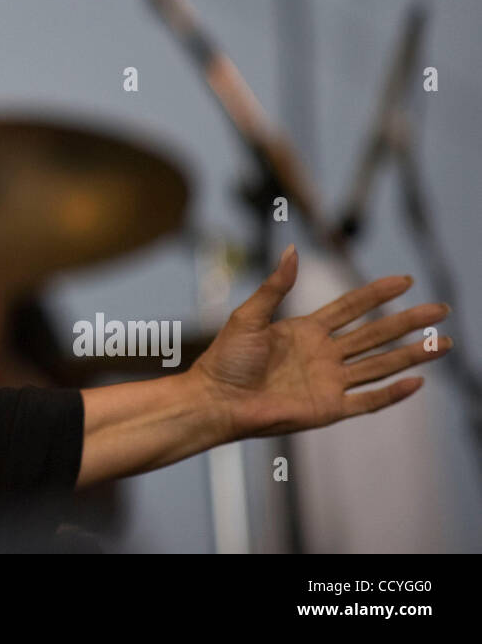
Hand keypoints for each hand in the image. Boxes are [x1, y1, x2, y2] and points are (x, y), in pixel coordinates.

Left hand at [190, 245, 451, 440]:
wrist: (215, 400)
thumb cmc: (225, 359)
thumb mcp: (249, 315)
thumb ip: (275, 286)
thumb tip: (293, 250)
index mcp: (305, 330)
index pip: (351, 307)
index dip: (377, 293)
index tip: (405, 280)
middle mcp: (323, 354)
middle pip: (374, 334)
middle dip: (407, 321)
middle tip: (439, 309)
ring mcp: (329, 382)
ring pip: (380, 364)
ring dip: (412, 355)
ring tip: (442, 343)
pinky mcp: (329, 408)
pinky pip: (368, 400)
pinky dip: (393, 393)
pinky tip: (417, 382)